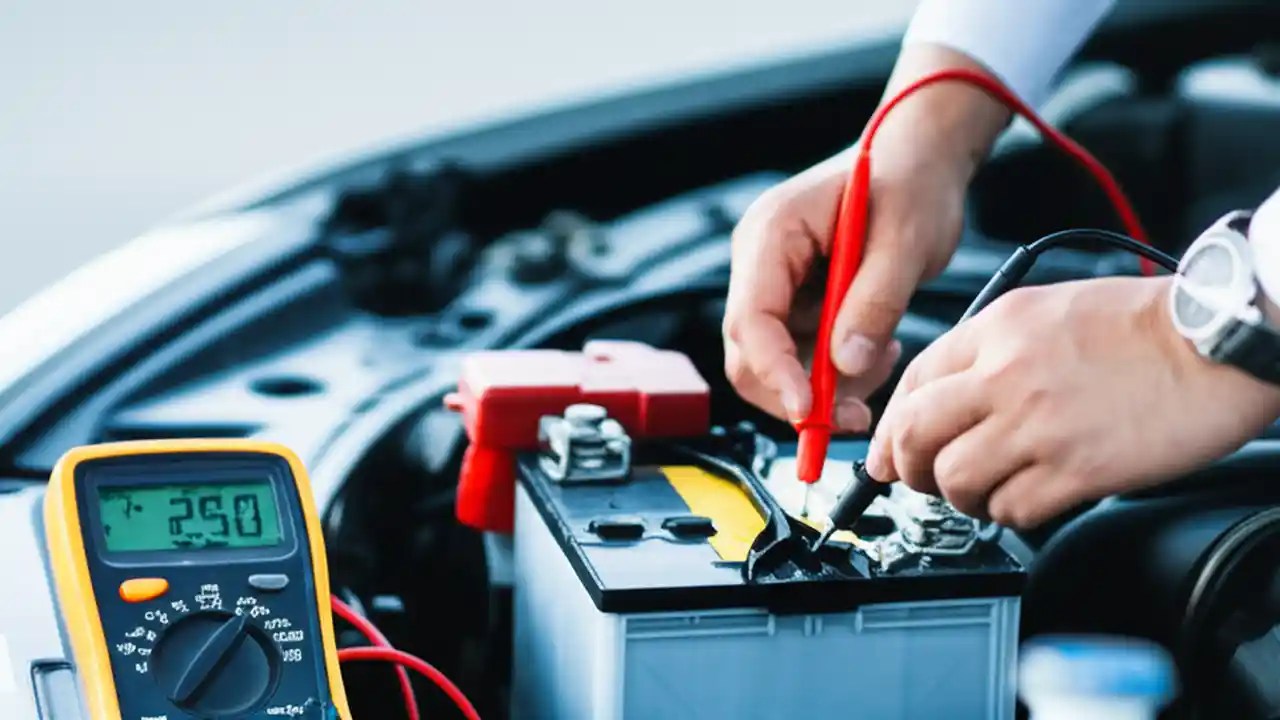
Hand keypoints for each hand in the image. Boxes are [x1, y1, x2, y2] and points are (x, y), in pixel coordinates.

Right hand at [722, 44, 1009, 430]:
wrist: (921, 158)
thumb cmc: (911, 179)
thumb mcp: (906, 238)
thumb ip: (875, 302)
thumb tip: (844, 366)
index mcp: (772, 233)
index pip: (750, 319)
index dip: (775, 371)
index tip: (809, 410)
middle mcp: (760, 262)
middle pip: (750, 353)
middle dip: (800, 391)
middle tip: (857, 414)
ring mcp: (775, 284)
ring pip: (777, 364)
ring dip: (827, 384)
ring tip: (883, 356)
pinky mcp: (796, 303)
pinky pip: (802, 357)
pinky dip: (838, 371)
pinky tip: (876, 346)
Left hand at [866, 277, 1279, 528]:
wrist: (1216, 342)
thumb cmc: (1143, 326)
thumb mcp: (1047, 309)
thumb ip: (990, 348)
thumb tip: (942, 397)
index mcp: (996, 329)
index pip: (910, 383)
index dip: (889, 427)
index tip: (887, 451)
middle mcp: (1005, 375)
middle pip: (912, 434)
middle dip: (904, 468)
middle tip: (920, 481)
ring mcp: (1038, 425)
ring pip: (953, 479)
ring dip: (959, 497)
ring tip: (983, 492)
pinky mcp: (1075, 469)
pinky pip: (1010, 509)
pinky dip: (1008, 514)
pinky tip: (1026, 500)